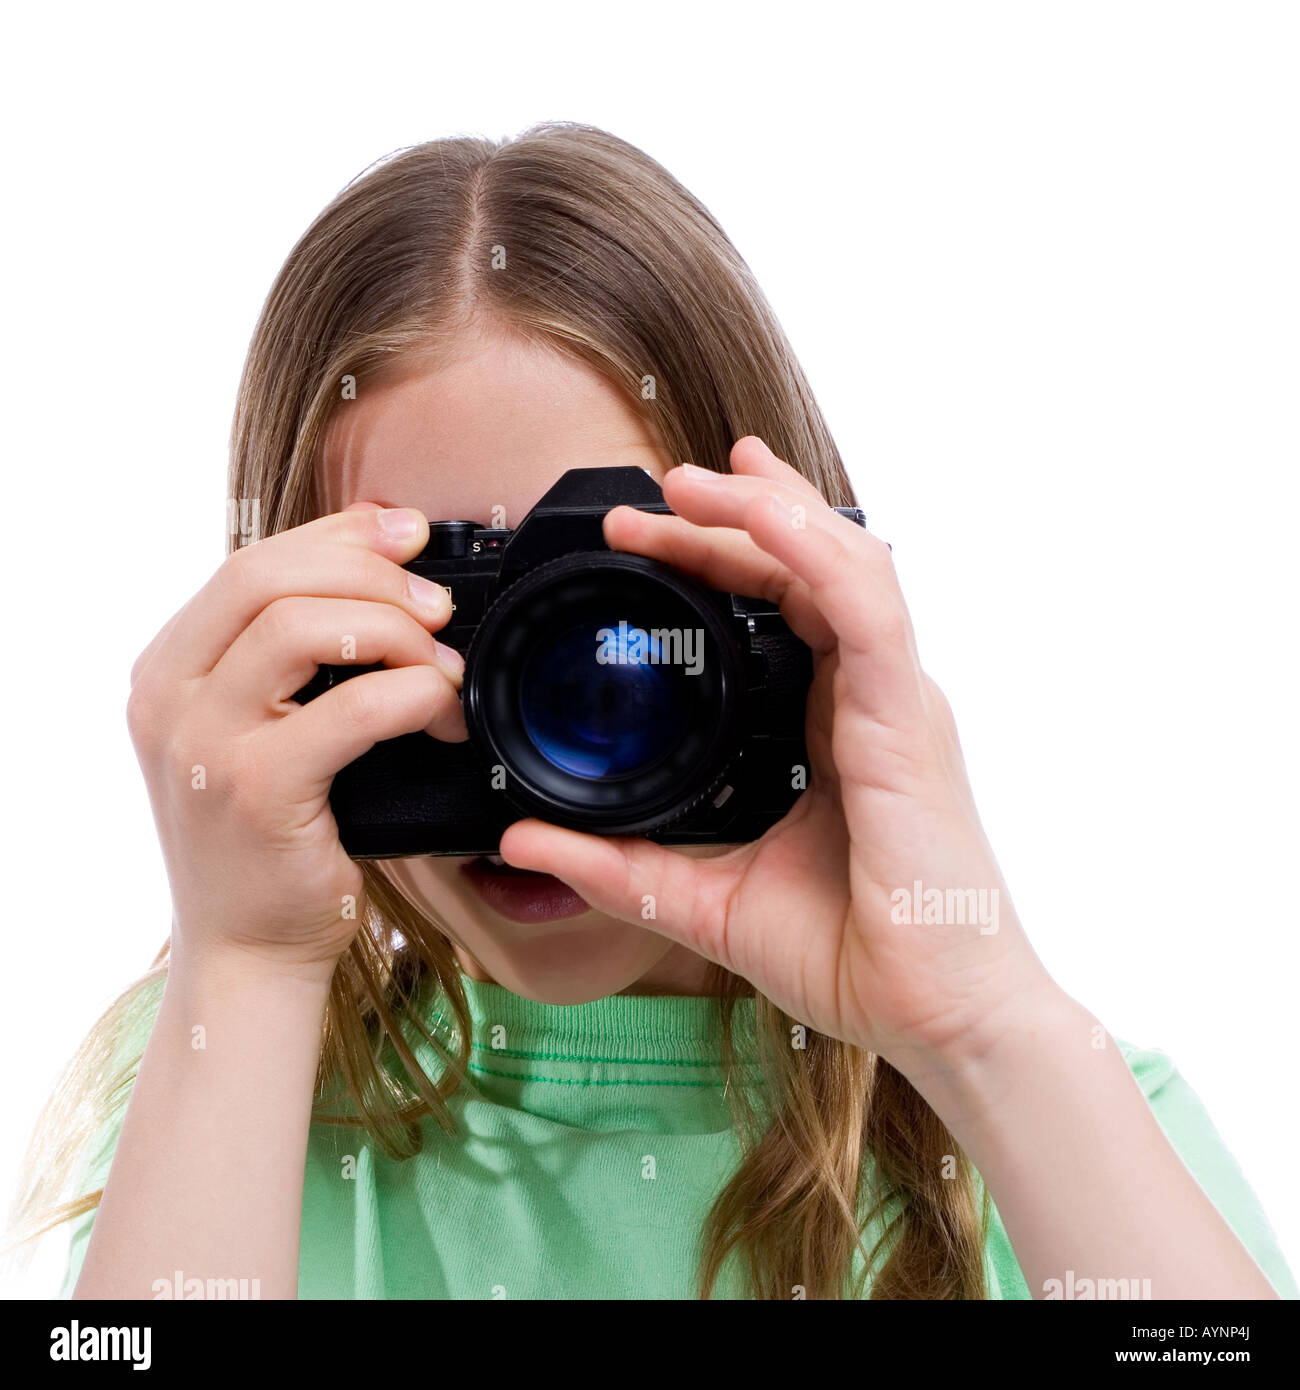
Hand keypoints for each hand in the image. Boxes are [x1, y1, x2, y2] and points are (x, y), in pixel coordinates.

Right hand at [126, 503, 466, 980]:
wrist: (249, 948)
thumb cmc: (274, 838)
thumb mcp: (264, 730)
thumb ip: (296, 657)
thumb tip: (386, 571)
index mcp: (170, 668)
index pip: (251, 561)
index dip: (339, 533)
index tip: (407, 534)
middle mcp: (169, 696)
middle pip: (270, 576)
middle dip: (371, 574)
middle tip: (437, 607)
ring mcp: (203, 742)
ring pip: (301, 626)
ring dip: (394, 632)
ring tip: (442, 667)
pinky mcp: (255, 791)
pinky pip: (351, 710)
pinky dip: (413, 694)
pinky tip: (442, 711)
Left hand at [499, 437, 1056, 1071]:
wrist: (936, 1019)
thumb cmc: (853, 954)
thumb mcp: (706, 900)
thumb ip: (618, 867)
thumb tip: (523, 846)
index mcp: (833, 724)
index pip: (783, 608)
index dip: (724, 556)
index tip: (647, 533)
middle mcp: (869, 697)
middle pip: (806, 569)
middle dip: (732, 519)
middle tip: (652, 493)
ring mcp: (893, 702)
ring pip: (841, 563)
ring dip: (767, 512)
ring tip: (695, 481)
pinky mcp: (905, 721)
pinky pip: (866, 609)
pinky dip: (814, 552)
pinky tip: (764, 516)